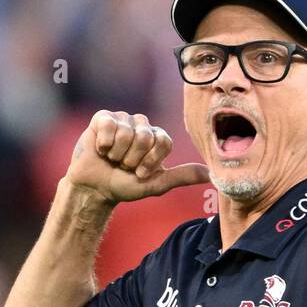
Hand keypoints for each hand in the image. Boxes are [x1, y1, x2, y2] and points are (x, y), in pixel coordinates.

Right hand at [66, 110, 209, 203]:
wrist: (95, 188)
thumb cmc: (126, 186)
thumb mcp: (157, 184)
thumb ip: (183, 176)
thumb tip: (211, 174)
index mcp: (158, 138)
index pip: (164, 142)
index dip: (151, 161)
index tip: (141, 173)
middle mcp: (143, 125)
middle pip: (146, 137)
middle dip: (133, 159)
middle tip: (124, 166)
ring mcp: (123, 120)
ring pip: (127, 133)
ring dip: (117, 154)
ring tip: (112, 159)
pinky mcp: (103, 118)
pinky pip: (109, 125)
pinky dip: (104, 144)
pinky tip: (100, 149)